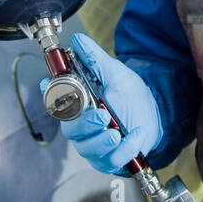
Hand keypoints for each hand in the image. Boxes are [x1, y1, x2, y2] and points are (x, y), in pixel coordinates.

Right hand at [39, 32, 162, 174]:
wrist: (154, 115)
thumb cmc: (130, 95)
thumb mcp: (115, 73)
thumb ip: (95, 59)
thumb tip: (78, 40)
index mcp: (77, 102)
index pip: (55, 100)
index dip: (49, 94)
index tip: (48, 86)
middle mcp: (80, 125)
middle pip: (70, 129)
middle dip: (85, 124)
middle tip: (101, 115)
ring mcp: (92, 144)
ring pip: (87, 148)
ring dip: (102, 141)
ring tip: (117, 133)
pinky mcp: (107, 159)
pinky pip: (110, 161)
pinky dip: (124, 150)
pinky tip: (136, 136)